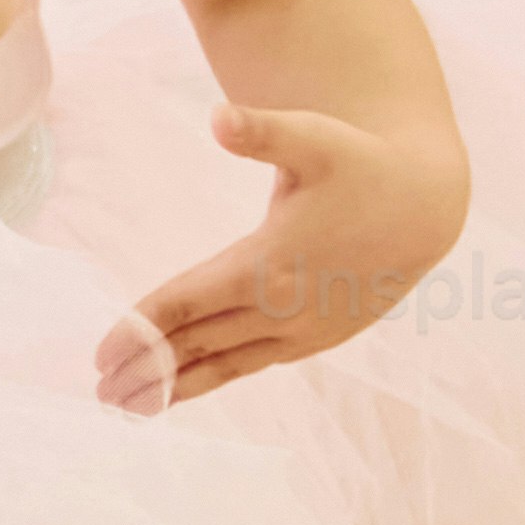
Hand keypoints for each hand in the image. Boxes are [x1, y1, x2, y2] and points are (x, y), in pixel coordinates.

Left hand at [112, 97, 465, 407]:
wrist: (426, 205)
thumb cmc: (362, 164)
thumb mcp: (315, 137)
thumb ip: (263, 131)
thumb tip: (218, 117)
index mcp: (268, 263)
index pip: (187, 303)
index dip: (140, 329)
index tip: (100, 355)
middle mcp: (283, 306)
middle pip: (198, 343)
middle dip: (147, 369)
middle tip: (98, 393)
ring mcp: (304, 329)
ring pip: (227, 364)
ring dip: (178, 386)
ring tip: (132, 408)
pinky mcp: (320, 337)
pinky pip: (256, 363)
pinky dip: (219, 377)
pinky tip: (191, 387)